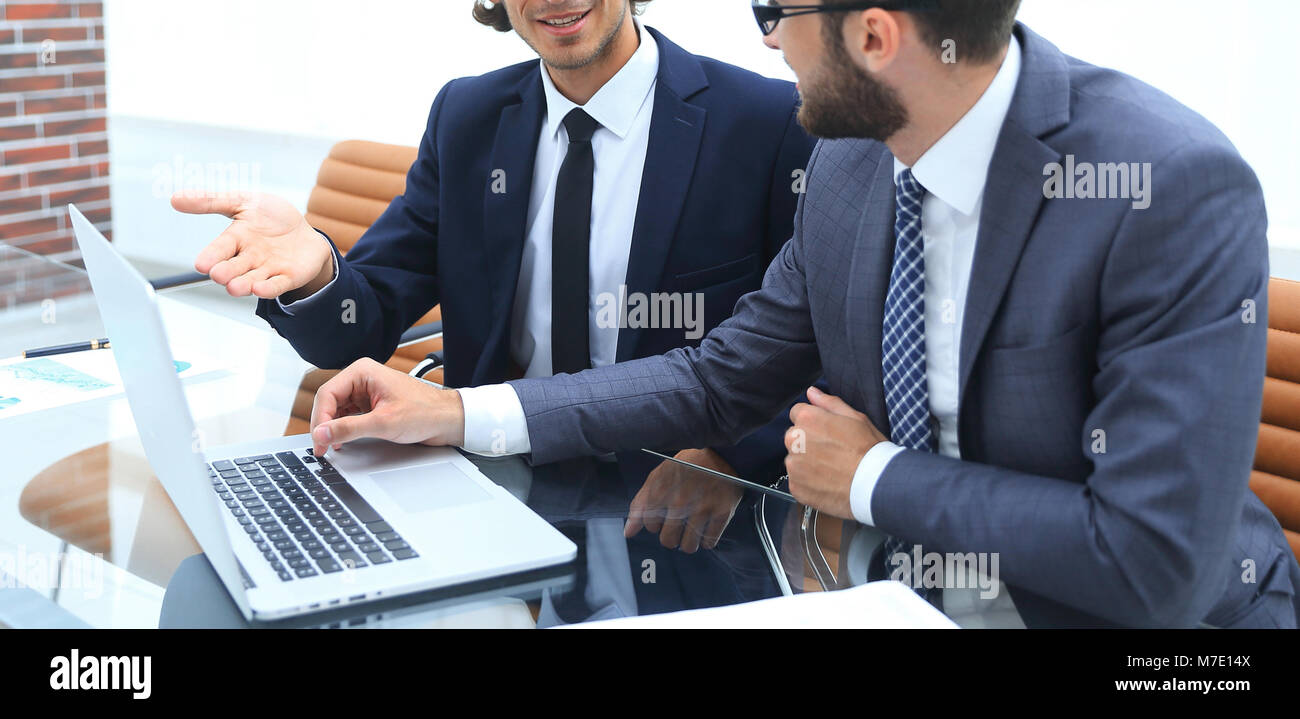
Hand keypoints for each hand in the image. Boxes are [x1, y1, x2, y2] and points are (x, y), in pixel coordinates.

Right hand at [173, 190, 334, 299]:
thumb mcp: (244, 202)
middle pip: (234, 268)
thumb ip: (212, 201)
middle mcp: (249, 258)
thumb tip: (175, 198)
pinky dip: (268, 288)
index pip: (220, 248)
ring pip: (252, 279)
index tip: (201, 264)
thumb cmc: (271, 218)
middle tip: (217, 275)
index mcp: (236, 239)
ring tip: (233, 287)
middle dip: (225, 272)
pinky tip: (260, 290)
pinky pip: (277, 285)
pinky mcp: (288, 277)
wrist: (305, 231)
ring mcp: (268, 269)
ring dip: (243, 284)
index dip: (211, 256)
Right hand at [309, 358, 465, 455]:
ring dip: (333, 428)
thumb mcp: (383, 423)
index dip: (320, 419)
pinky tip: (343, 441)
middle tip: (322, 447)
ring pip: (337, 410)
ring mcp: (366, 392)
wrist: (448, 420)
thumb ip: (349, 428)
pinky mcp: (371, 405)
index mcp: (363, 372)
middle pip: (329, 402)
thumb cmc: (426, 412)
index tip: (319, 440)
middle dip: (324, 425)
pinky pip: (348, 416)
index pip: (327, 394)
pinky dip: (343, 429)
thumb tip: (322, 433)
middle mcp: (362, 379)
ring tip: (331, 446)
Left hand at [625, 448, 742, 552]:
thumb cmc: (687, 465)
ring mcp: (702, 509)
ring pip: (688, 546)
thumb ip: (640, 504)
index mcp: (661, 492)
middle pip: (668, 540)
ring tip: (691, 530)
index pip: (650, 525)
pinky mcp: (722, 513)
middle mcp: (680, 502)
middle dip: (671, 536)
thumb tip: (628, 533)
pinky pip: (709, 542)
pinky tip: (705, 528)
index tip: (664, 516)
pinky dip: (706, 540)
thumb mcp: (658, 476)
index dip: (656, 523)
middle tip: (678, 525)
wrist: (722, 453)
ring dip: (688, 542)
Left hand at [784, 386, 887, 518]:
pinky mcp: (795, 486)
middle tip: (832, 452)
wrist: (875, 485)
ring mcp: (793, 465)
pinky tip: (827, 482)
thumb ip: (829, 403)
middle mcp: (795, 440)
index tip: (826, 432)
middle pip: (794, 436)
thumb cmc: (869, 451)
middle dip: (808, 441)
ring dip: (807, 462)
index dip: (814, 421)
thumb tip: (812, 393)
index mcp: (808, 419)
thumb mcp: (855, 418)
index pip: (797, 413)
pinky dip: (808, 482)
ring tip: (831, 469)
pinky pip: (797, 480)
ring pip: (795, 459)